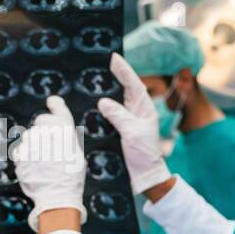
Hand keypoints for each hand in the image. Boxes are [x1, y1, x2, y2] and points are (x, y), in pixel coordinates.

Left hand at [8, 95, 87, 232]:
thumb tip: (58, 133)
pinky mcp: (19, 153)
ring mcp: (31, 141)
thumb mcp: (77, 154)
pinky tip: (34, 168)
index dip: (55, 104)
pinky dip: (25, 157)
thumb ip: (66, 139)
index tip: (52, 102)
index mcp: (65, 129)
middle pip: (41, 121)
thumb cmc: (71, 178)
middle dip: (44, 129)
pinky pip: (20, 150)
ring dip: (34, 145)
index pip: (58, 108)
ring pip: (29, 136)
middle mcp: (47, 131)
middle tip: (49, 147)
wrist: (56, 196)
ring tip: (43, 163)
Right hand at [97, 52, 172, 193]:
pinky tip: (90, 102)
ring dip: (105, 91)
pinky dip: (100, 108)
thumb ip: (119, 116)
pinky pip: (109, 114)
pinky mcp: (119, 130)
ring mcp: (127, 120)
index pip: (134, 84)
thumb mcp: (132, 133)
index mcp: (144, 108)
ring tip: (93, 77)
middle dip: (114, 75)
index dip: (124, 70)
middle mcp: (136, 112)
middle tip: (100, 62)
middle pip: (124, 89)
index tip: (114, 57)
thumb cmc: (143, 154)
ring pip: (115, 101)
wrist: (144, 176)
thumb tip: (103, 101)